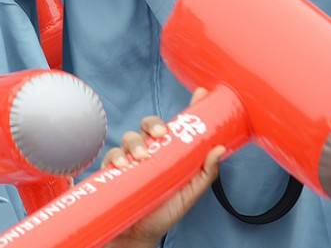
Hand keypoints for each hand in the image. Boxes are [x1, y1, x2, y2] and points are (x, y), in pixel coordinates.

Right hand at [101, 89, 224, 247]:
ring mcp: (129, 161)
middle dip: (153, 125)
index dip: (189, 108)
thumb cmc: (164, 212)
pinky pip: (111, 157)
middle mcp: (149, 153)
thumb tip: (219, 148)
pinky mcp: (111, 171)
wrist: (137, 237)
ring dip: (135, 143)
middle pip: (148, 126)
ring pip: (129, 138)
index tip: (200, 95)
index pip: (177, 126)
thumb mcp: (189, 194)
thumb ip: (204, 173)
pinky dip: (116, 158)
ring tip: (140, 158)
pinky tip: (122, 166)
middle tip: (160, 135)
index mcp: (168, 153)